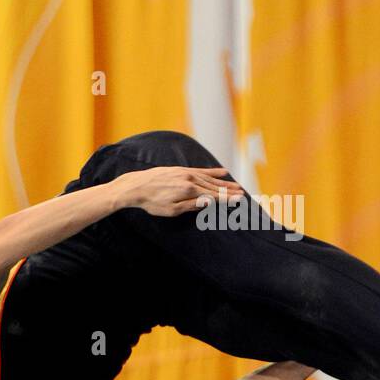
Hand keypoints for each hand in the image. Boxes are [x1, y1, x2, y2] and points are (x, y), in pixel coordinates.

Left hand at [115, 165, 244, 216]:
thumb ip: (192, 205)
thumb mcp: (172, 210)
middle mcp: (189, 179)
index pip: (213, 196)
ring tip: (235, 184)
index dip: (227, 198)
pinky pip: (200, 170)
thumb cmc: (152, 202)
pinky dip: (212, 171)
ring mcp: (185, 172)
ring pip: (209, 178)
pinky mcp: (181, 169)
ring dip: (223, 182)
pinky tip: (222, 172)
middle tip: (242, 193)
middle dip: (229, 190)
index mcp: (189, 191)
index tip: (240, 199)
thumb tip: (209, 202)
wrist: (136, 186)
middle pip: (214, 186)